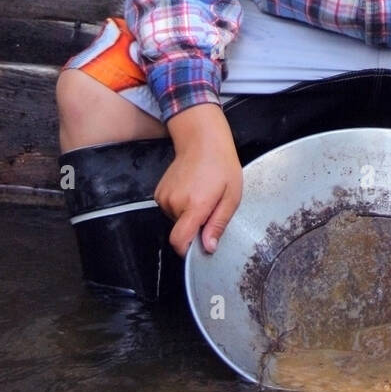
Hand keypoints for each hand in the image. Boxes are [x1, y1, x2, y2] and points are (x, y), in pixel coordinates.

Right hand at [156, 104, 242, 256]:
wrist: (202, 141)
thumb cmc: (221, 166)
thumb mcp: (232, 196)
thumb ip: (218, 224)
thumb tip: (208, 247)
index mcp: (194, 205)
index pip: (179, 240)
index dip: (187, 250)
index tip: (198, 246)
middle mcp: (175, 202)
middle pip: (181, 231)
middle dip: (196, 226)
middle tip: (210, 206)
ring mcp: (164, 196)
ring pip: (176, 221)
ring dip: (188, 215)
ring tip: (201, 194)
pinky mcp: (159, 193)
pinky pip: (171, 210)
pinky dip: (180, 206)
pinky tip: (191, 190)